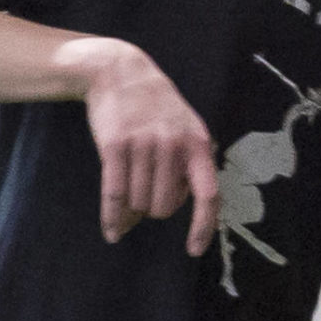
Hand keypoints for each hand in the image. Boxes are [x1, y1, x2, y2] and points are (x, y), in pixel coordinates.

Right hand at [69, 39, 219, 255]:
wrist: (118, 71)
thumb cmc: (155, 106)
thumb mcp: (186, 128)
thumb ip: (189, 165)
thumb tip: (173, 208)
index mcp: (198, 144)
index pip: (208, 195)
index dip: (203, 226)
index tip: (194, 250)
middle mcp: (173, 145)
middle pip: (165, 207)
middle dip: (153, 210)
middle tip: (145, 195)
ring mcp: (143, 145)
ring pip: (139, 203)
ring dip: (132, 209)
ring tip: (128, 196)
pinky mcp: (115, 146)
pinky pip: (115, 195)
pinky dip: (112, 217)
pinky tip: (112, 231)